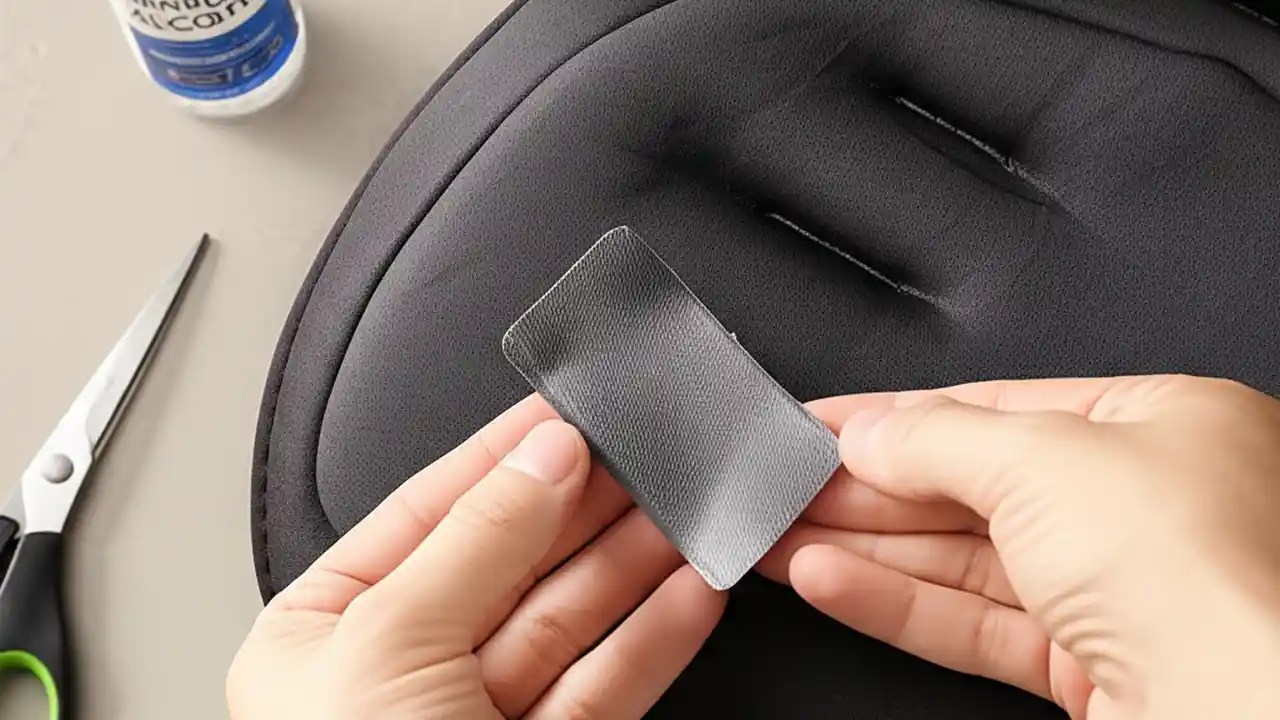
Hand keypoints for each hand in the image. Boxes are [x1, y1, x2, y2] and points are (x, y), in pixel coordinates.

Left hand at [228, 395, 724, 718]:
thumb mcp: (391, 648)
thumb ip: (476, 540)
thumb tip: (541, 454)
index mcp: (327, 630)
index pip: (429, 511)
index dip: (503, 455)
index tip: (569, 408)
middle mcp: (402, 671)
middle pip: (511, 559)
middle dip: (583, 503)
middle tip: (645, 450)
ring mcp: (478, 719)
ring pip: (569, 619)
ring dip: (634, 562)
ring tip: (688, 509)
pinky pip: (606, 685)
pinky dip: (655, 637)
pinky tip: (693, 589)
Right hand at [760, 375, 1279, 719]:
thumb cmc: (1205, 576)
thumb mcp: (1043, 459)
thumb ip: (938, 439)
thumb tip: (869, 431)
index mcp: (1161, 424)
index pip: (998, 407)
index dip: (899, 415)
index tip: (823, 424)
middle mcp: (1144, 505)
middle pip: (972, 484)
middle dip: (869, 486)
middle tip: (790, 484)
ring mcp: (1117, 591)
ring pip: (963, 559)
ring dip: (866, 547)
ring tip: (784, 535)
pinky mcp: (1088, 667)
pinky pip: (972, 621)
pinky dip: (895, 600)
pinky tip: (831, 581)